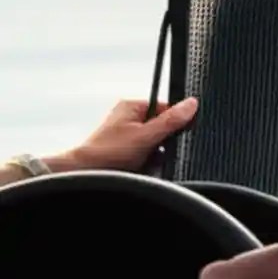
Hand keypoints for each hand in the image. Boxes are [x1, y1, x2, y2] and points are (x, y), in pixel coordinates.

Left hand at [54, 98, 197, 171]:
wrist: (83, 174)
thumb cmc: (107, 152)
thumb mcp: (146, 135)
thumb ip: (171, 120)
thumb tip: (192, 104)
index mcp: (132, 106)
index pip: (167, 108)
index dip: (176, 122)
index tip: (180, 134)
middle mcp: (128, 118)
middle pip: (162, 128)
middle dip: (164, 143)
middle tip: (157, 152)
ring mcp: (126, 136)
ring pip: (156, 144)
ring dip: (155, 156)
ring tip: (144, 162)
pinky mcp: (125, 152)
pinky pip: (147, 156)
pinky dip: (147, 163)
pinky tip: (141, 169)